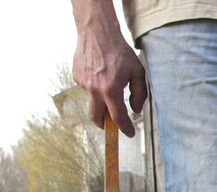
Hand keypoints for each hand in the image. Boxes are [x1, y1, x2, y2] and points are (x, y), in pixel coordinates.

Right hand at [72, 22, 146, 136]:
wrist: (97, 32)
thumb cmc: (119, 51)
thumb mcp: (137, 72)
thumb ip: (139, 93)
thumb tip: (136, 109)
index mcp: (110, 90)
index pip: (118, 117)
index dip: (125, 128)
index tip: (129, 134)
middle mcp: (94, 89)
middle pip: (96, 117)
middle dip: (103, 124)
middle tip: (110, 126)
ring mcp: (83, 83)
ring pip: (92, 100)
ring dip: (100, 101)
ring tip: (108, 85)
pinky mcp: (76, 76)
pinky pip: (87, 88)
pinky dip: (94, 87)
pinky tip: (100, 74)